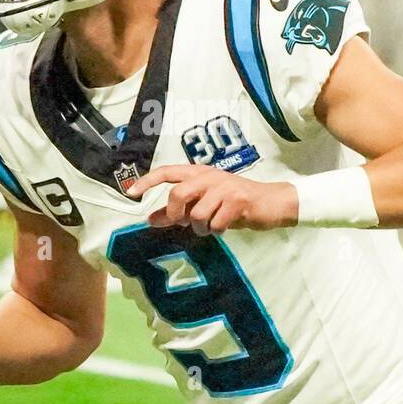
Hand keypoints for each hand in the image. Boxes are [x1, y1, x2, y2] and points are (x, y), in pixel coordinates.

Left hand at [126, 164, 298, 234]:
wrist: (271, 202)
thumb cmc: (234, 204)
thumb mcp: (204, 204)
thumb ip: (177, 211)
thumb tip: (149, 219)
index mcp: (199, 173)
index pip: (167, 172)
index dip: (147, 181)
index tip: (131, 193)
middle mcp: (209, 176)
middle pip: (178, 195)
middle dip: (175, 215)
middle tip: (183, 223)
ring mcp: (224, 187)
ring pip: (197, 214)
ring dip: (201, 228)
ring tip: (211, 226)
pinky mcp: (238, 201)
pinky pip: (216, 224)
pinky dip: (218, 231)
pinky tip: (226, 226)